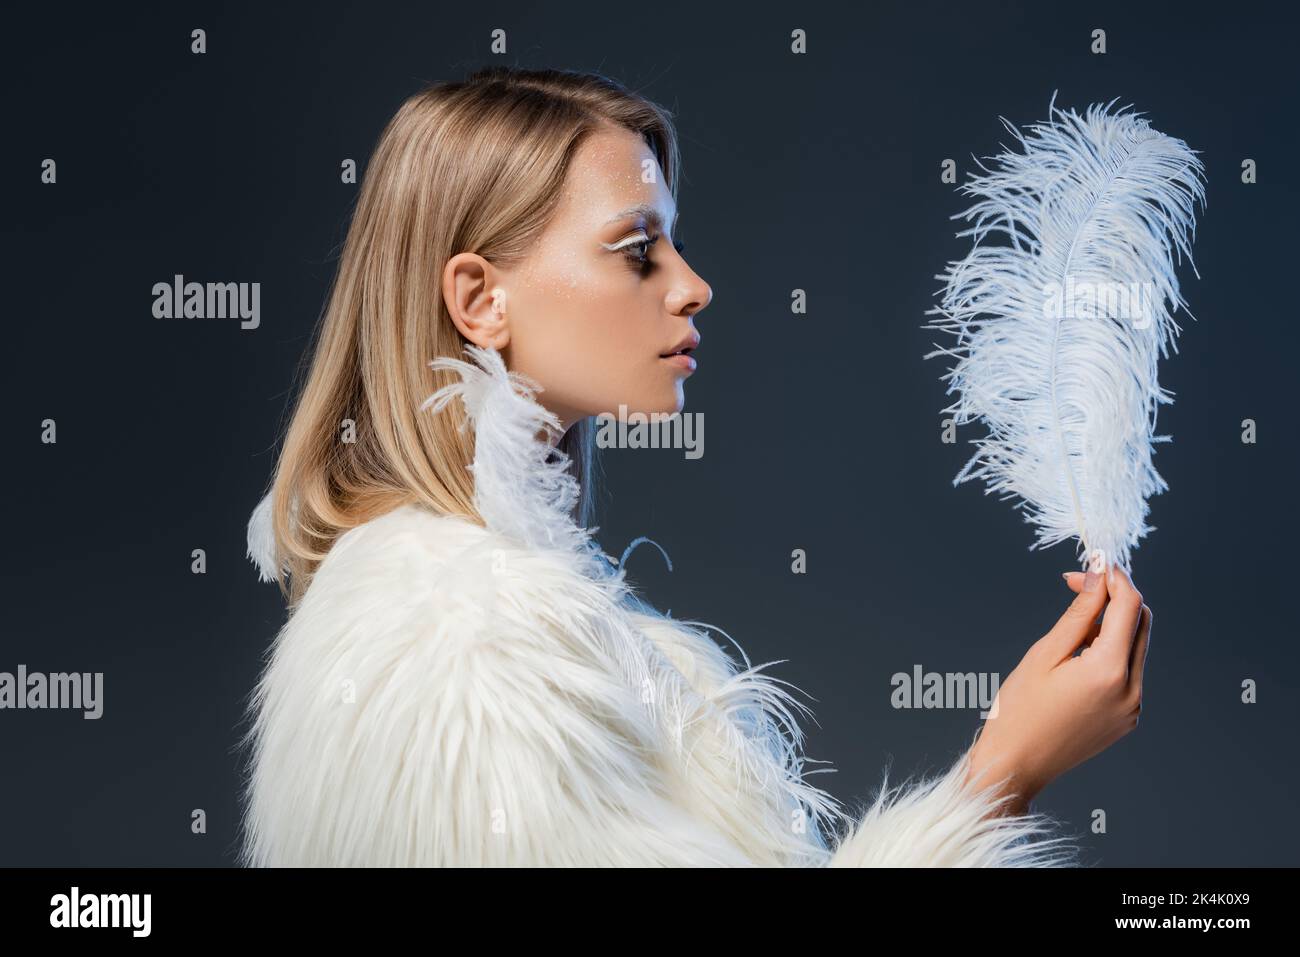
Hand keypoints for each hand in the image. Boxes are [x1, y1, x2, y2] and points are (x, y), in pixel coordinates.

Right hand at [964, 559, 1151, 815]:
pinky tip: (1077, 658)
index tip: (1090, 562)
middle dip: (1114, 595)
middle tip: (1078, 583)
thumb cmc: (1019, 709)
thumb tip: (1099, 576)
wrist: (1017, 764)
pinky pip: (1128, 672)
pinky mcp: (1127, 718)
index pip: (1128, 605)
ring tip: (1071, 627)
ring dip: (1112, 624)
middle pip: (1140, 622)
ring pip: (1135, 646)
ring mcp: (1133, 706)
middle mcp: (1131, 688)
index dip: (1112, 576)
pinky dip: (1110, 653)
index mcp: (1109, 670)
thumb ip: (1079, 613)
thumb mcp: (1044, 653)